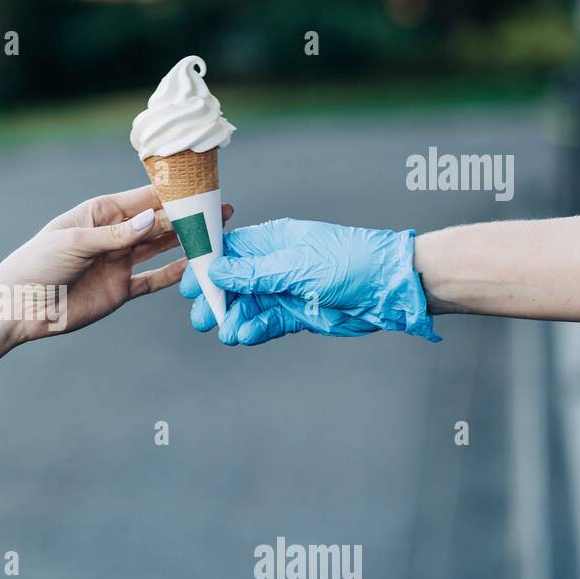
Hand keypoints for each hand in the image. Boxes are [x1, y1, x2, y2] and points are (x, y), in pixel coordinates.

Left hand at [0, 185, 232, 342]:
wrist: (18, 307)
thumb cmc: (36, 264)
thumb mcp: (75, 243)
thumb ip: (117, 234)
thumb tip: (153, 218)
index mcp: (99, 213)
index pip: (143, 199)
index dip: (173, 194)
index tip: (202, 189)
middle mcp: (113, 235)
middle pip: (157, 222)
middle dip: (188, 216)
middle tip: (222, 210)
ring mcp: (118, 262)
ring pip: (160, 248)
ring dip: (186, 241)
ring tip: (217, 233)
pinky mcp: (120, 289)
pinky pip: (153, 279)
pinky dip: (174, 274)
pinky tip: (195, 265)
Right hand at [180, 218, 439, 345]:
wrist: (390, 290)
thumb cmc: (351, 262)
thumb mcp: (298, 266)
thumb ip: (255, 272)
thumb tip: (217, 271)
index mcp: (274, 242)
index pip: (230, 252)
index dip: (207, 267)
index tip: (189, 285)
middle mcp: (276, 266)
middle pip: (234, 283)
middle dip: (216, 300)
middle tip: (202, 317)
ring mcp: (285, 291)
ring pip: (247, 306)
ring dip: (234, 319)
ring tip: (228, 332)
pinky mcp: (296, 314)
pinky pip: (266, 322)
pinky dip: (254, 330)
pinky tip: (245, 336)